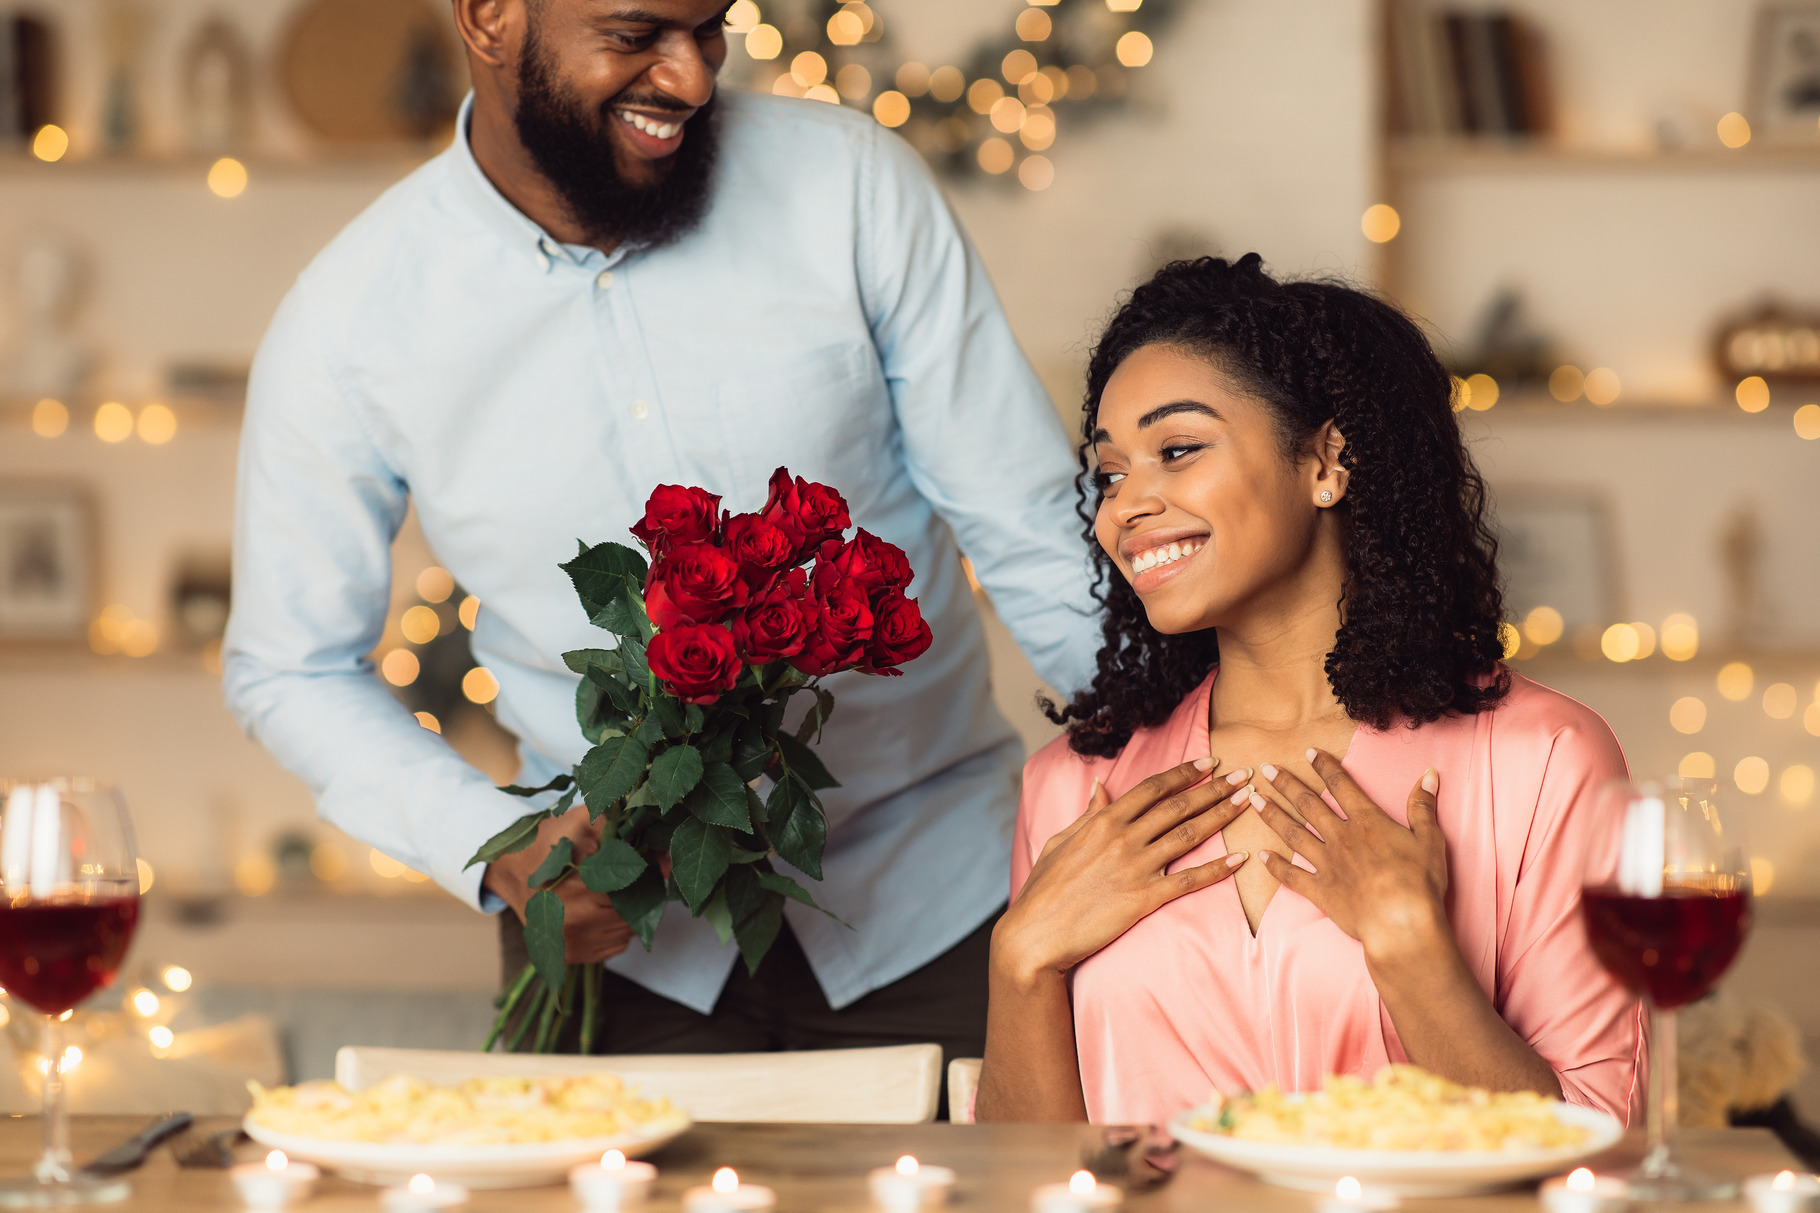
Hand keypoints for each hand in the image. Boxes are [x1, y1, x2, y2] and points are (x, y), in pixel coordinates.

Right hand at [482, 803, 634, 963]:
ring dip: (626, 912)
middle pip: (635, 913)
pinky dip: (614, 929)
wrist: (511, 870)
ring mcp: (572, 946)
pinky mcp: (570, 958)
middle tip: (618, 877)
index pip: (636, 890)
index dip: (642, 874)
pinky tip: (596, 911)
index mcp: (579, 890)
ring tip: (603, 893)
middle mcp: (575, 924)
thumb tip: (668, 861)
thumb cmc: (550, 842)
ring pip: (628, 931)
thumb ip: (626, 833)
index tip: (635, 863)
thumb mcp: (583, 822)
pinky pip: (616, 945)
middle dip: (635, 894)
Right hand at [993, 758, 1250, 987]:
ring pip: (1188, 835)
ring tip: (1247, 802)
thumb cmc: (1044, 889)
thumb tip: (1100, 787)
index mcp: (1103, 821)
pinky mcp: (1143, 899)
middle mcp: (1123, 839)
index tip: (1209, 762)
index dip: (1184, 773)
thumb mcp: (1060, 841)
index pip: (1152, 788)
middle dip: (1214, 788)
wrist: (1037, 934)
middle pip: (1178, 806)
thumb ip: (1087, 815)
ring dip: (1221, 816)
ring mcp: (1135, 868)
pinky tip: (1239, 859)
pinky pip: (1188, 880)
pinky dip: (1217, 869)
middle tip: (1243, 775)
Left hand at [1253, 749, 1447, 963]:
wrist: (1400, 922)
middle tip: (1266, 769)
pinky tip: (1261, 856)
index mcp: (1366, 822)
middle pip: (1308, 804)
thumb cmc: (1419, 882)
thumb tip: (1429, 775)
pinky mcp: (1320, 890)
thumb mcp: (1429, 839)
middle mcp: (1340, 837)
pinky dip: (1275, 866)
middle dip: (1285, 784)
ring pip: (1292, 833)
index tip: (1308, 753)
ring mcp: (1326, 864)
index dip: (1324, 767)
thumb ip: (1423, 806)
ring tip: (1254, 800)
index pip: (1341, 786)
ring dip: (1271, 815)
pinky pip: (1291, 876)